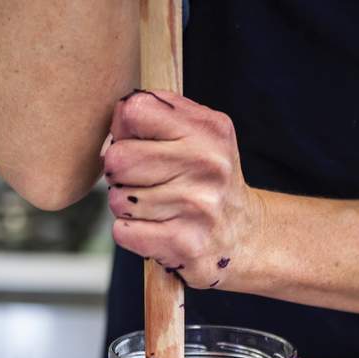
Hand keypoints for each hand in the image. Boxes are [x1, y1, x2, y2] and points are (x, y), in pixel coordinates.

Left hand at [102, 90, 262, 288]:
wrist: (245, 236)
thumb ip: (160, 115)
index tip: (138, 145)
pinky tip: (155, 231)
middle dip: (120, 174)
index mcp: (208, 130)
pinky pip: (123, 232)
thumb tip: (112, 131)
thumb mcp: (201, 135)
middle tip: (143, 183)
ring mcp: (197, 207)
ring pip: (118, 199)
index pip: (134, 111)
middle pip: (119, 159)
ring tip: (156, 208)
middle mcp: (207, 165)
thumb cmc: (208, 182)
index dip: (123, 131)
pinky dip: (131, 234)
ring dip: (128, 207)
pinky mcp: (184, 244)